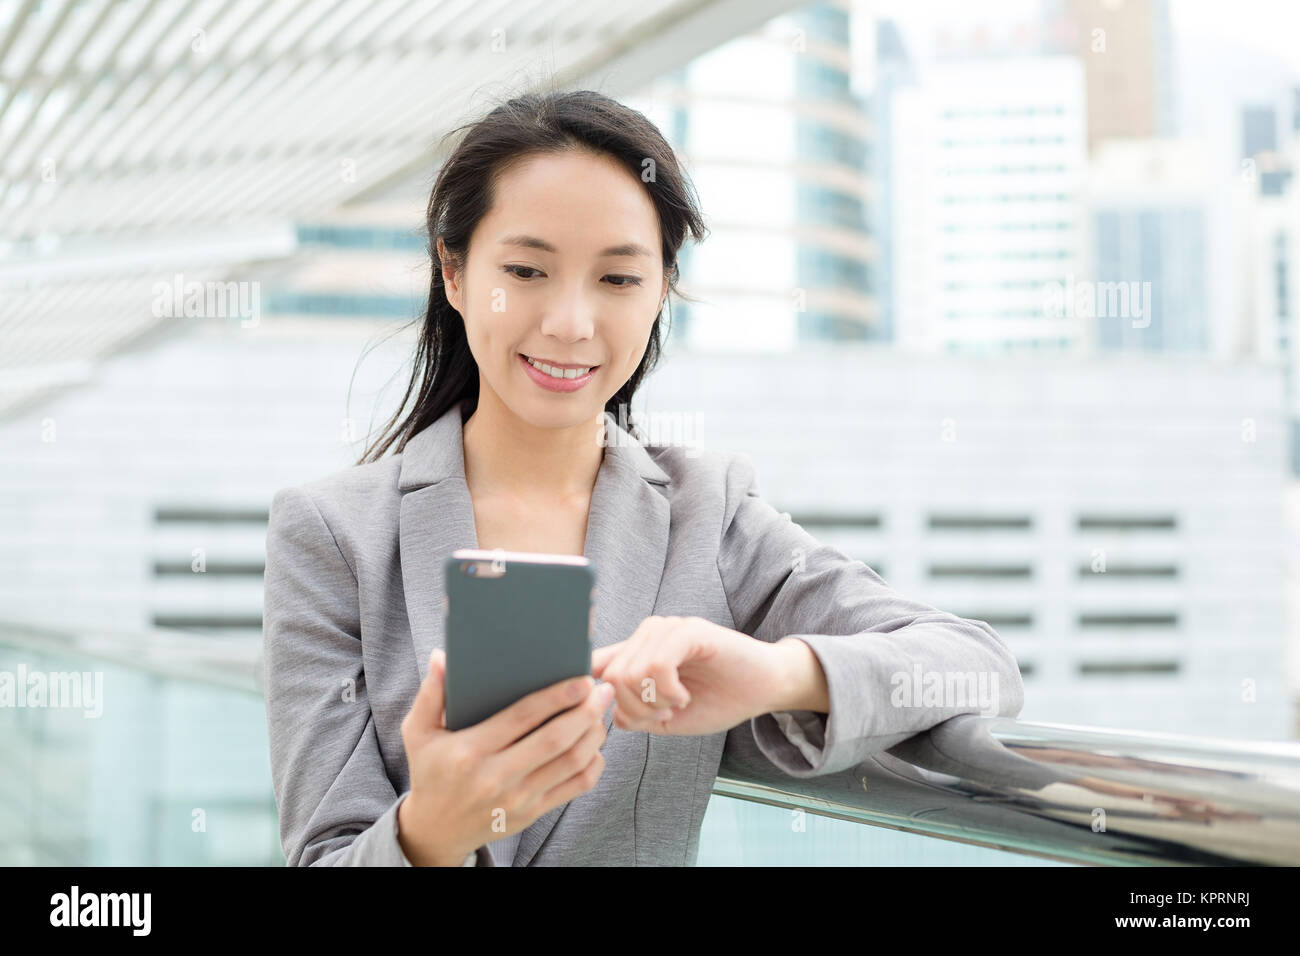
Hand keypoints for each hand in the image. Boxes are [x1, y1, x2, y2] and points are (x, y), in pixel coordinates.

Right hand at [397, 649, 614, 865]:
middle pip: (555, 740)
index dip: (556, 697)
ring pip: (571, 763)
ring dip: (594, 734)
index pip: (522, 718)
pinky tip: (595, 744)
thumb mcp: (418, 732)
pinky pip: (575, 787)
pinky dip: (593, 764)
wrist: (436, 830)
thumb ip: (430, 693)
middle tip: (603, 690)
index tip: (581, 680)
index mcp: (470, 751)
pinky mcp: (533, 813)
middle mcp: (496, 777)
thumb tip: (442, 655)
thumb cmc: (430, 771)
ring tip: (601, 711)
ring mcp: (518, 798)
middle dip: (585, 712)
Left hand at [591, 615, 791, 736]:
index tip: (630, 718)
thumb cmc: (715, 700)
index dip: (598, 697)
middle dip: (635, 709)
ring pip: (631, 673)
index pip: (593, 665)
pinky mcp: (689, 631)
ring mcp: (667, 628)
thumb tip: (601, 708)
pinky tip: (684, 697)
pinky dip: (668, 692)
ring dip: (653, 703)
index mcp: (636, 650)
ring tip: (676, 704)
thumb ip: (630, 711)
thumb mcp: (663, 715)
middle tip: (663, 715)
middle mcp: (646, 633)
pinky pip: (657, 665)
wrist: (762, 688)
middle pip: (610, 678)